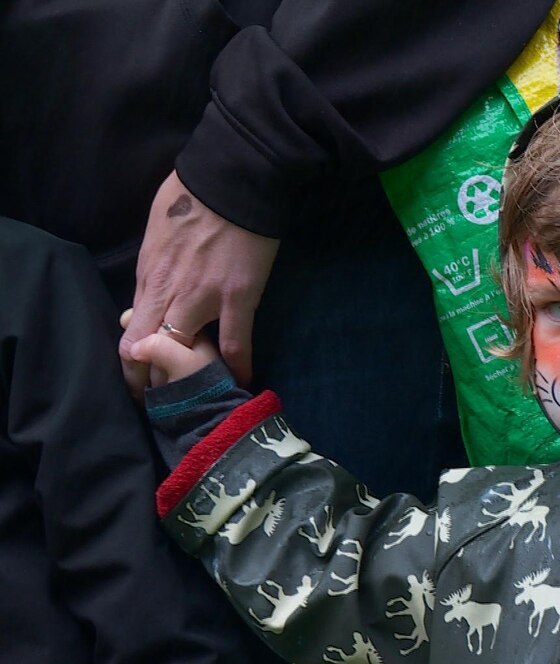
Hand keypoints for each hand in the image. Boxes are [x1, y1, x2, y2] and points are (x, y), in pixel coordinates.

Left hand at [119, 170, 278, 394]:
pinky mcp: (238, 299)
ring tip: (195, 395)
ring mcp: (202, 299)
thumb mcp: (157, 229)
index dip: (134, 359)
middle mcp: (168, 293)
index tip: (141, 374)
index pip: (132, 330)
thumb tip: (156, 282)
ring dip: (188, 378)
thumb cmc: (194, 193)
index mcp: (148, 276)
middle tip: (158, 401)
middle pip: (148, 351)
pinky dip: (237, 365)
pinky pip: (235, 342)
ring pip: (184, 353)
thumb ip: (155, 262)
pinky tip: (240, 380)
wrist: (233, 180)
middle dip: (149, 381)